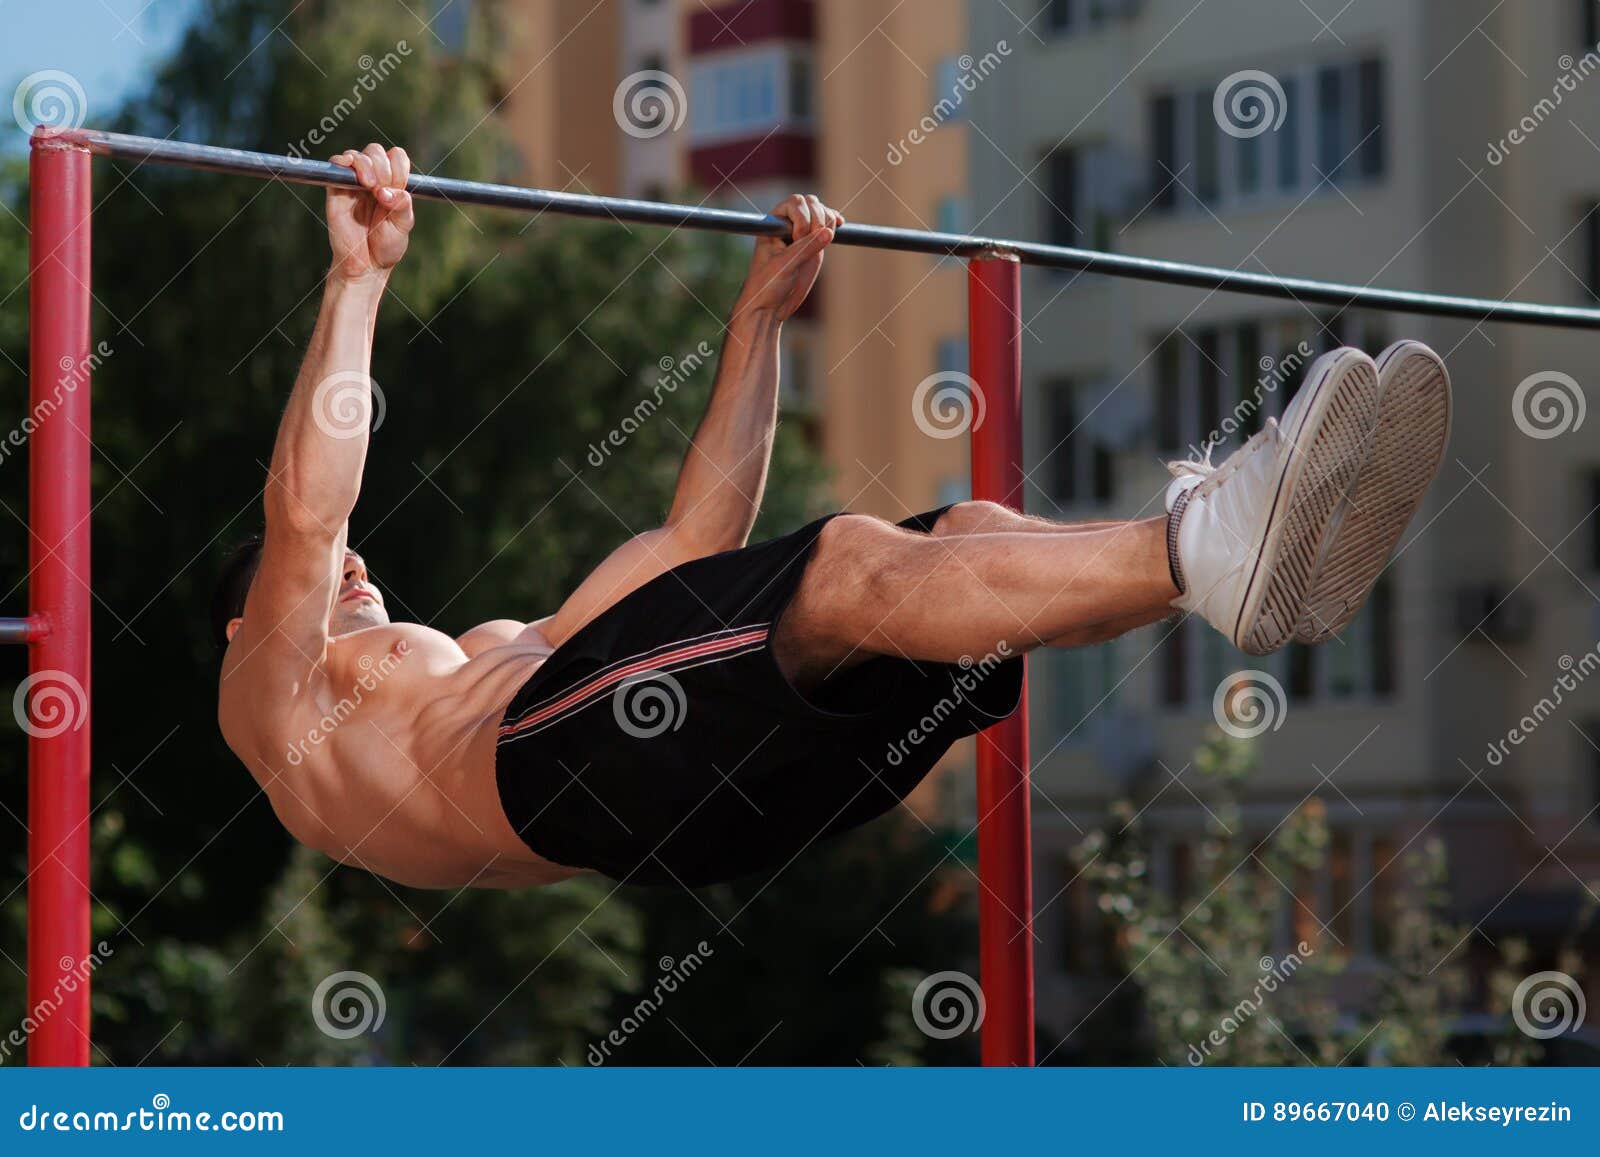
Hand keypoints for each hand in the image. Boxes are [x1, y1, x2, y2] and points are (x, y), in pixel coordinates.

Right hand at [326, 144, 414, 282]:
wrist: (366, 265)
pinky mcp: (335, 189)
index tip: (398, 186)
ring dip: (367, 166)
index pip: (396, 157)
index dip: (398, 167)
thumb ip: (402, 206)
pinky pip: (336, 164)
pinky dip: (344, 162)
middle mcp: (372, 179)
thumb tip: (388, 191)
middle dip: (383, 167)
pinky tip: (356, 178)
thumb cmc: (386, 245)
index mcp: (392, 185)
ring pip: (357, 155)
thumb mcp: (403, 226)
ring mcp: (353, 183)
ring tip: (371, 187)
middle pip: (375, 151)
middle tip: (382, 190)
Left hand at [733, 194, 843, 321]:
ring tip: (825, 239)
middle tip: (814, 240)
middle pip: (810, 203)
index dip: (802, 217)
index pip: (794, 202)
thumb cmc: (768, 285)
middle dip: (818, 217)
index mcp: (773, 224)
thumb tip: (828, 232)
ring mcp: (802, 233)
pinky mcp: (813, 245)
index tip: (798, 239)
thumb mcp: (785, 266)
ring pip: (820, 212)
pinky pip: (827, 225)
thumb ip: (806, 248)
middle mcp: (788, 224)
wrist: (771, 305)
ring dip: (828, 220)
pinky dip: (834, 222)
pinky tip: (840, 224)